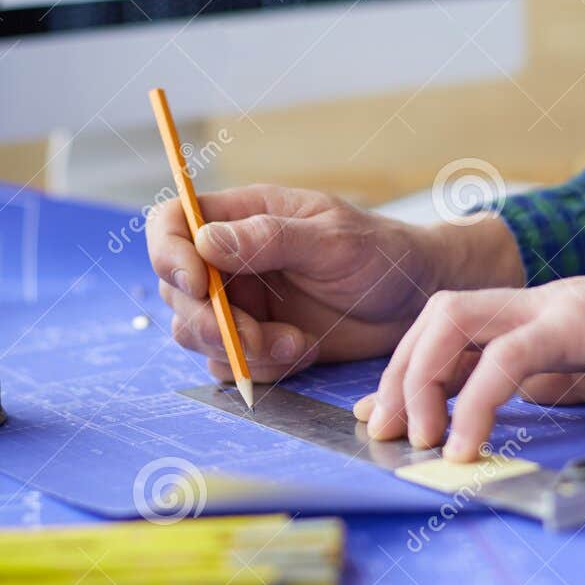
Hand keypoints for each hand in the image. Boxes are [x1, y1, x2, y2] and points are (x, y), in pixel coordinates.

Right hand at [147, 184, 523, 381]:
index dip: (168, 253)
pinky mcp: (258, 342)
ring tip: (294, 344)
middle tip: (252, 336)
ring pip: (198, 333)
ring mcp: (242, 303)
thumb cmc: (382, 252)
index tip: (197, 283)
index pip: (172, 223)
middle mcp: (231, 259)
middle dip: (207, 320)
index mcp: (241, 216)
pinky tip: (302, 351)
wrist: (416, 301)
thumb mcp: (331, 239)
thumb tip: (204, 241)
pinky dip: (259, 368)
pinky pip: (230, 364)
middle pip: (175, 289)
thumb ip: (268, 239)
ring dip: (238, 349)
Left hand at [355, 249, 584, 459]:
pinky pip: (508, 360)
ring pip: (451, 323)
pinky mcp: (579, 322)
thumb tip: (522, 406)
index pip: (452, 336)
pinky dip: (475, 403)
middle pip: (436, 320)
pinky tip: (466, 446)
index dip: (408, 373)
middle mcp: (535, 306)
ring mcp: (554, 308)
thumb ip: (560, 384)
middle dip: (398, 375)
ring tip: (421, 440)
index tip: (381, 418)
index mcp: (540, 320)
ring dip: (422, 382)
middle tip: (384, 433)